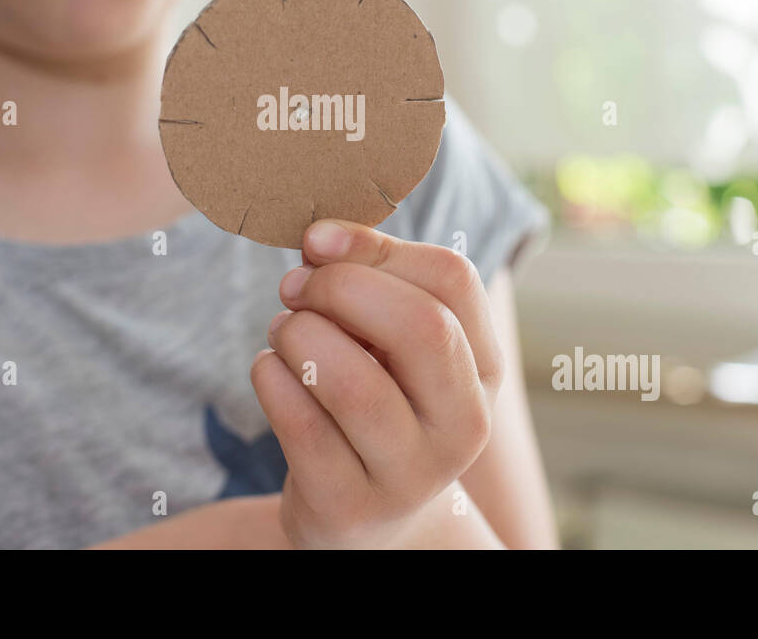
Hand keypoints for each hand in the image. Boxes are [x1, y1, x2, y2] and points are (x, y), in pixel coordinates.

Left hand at [250, 219, 503, 548]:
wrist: (372, 518)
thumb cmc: (381, 401)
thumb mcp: (395, 345)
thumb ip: (370, 281)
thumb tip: (318, 239)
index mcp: (485, 367)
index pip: (453, 279)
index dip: (375, 245)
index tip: (317, 240)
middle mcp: (464, 425)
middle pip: (420, 327)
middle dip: (339, 288)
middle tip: (294, 287)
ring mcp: (410, 475)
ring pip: (355, 383)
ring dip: (299, 335)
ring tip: (283, 331)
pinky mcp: (349, 507)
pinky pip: (302, 426)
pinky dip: (272, 379)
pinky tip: (272, 371)